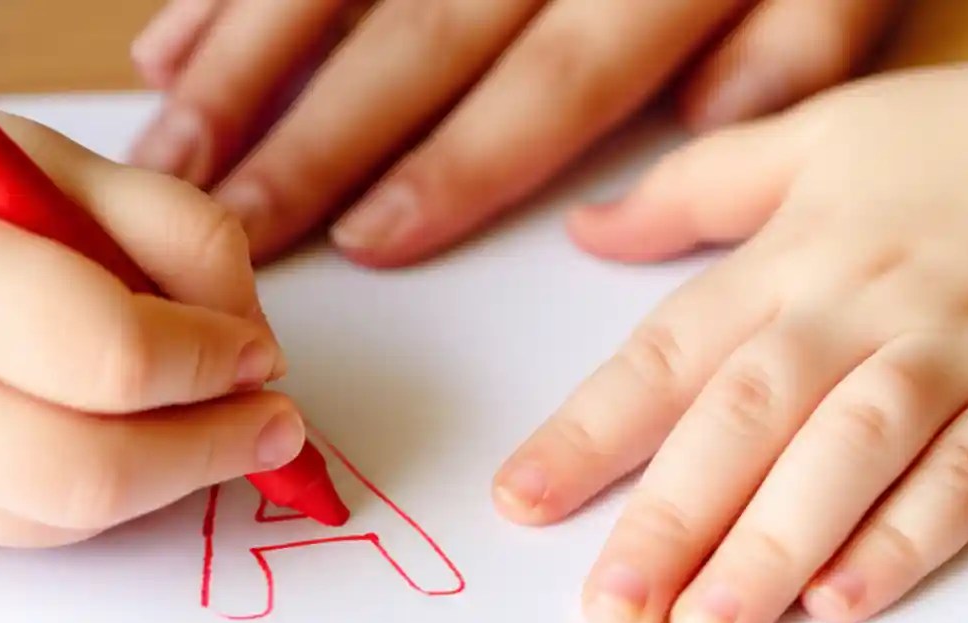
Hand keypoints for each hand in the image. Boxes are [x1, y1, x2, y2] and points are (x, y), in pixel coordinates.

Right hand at [0, 67, 302, 549]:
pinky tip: (119, 437)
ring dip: (168, 477)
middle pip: (95, 473)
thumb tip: (254, 350)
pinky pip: (29, 529)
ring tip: (209, 425)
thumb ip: (178, 235)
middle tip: (274, 426)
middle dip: (213, 453)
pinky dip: (99, 490)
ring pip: (72, 518)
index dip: (210, 363)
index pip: (110, 357)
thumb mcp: (54, 164)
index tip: (259, 356)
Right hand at [129, 0, 902, 266]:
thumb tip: (719, 115)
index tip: (368, 242)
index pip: (543, 81)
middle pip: (415, 38)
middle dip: (313, 140)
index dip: (451, 164)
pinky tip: (170, 46)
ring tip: (174, 155)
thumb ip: (797, 35)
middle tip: (230, 227)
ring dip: (241, 69)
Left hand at [495, 53, 967, 622]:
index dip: (588, 432)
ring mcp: (948, 357)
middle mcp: (856, 312)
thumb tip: (586, 231)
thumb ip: (689, 191)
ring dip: (777, 544)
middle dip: (673, 516)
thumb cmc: (951, 143)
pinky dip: (909, 536)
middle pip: (745, 418)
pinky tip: (845, 600)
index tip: (521, 499)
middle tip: (613, 606)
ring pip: (849, 454)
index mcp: (789, 259)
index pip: (666, 356)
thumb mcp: (811, 142)